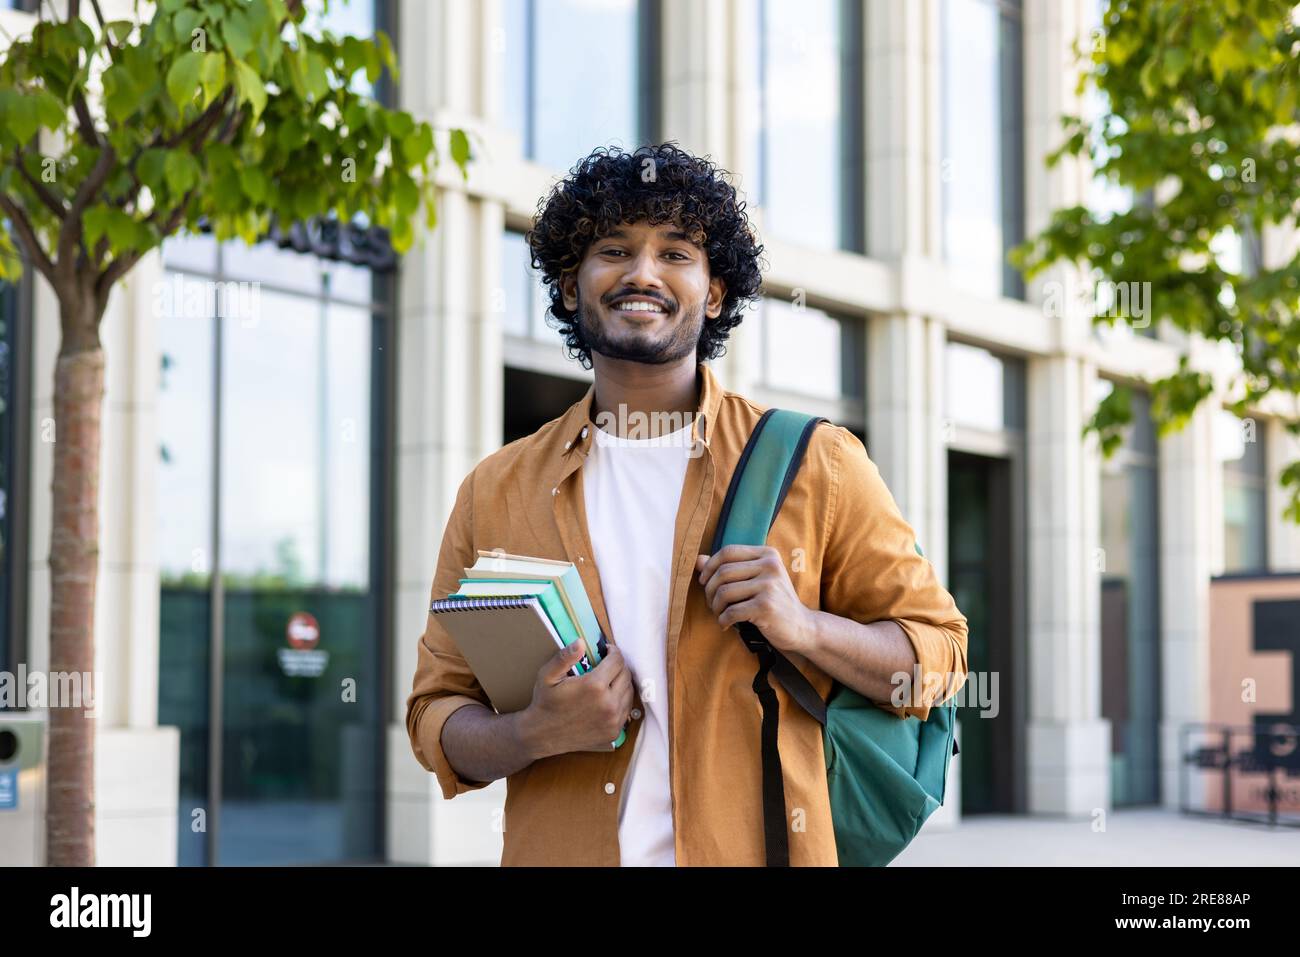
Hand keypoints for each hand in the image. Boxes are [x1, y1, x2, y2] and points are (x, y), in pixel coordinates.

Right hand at [518, 641, 633, 758]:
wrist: (542, 736)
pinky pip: (626, 709)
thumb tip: (581, 642)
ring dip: (621, 682)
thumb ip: (565, 657)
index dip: (613, 652)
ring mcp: (613, 720)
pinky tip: (608, 697)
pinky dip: (621, 700)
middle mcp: (608, 704)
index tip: (606, 650)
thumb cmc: (545, 703)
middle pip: (626, 675)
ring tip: (608, 679)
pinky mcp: (614, 732)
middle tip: (606, 664)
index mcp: (594, 686)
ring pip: (629, 692)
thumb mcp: (548, 676)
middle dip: (618, 665)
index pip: (617, 661)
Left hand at [696, 545, 816, 655]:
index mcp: (768, 554)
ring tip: (720, 614)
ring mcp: (769, 586)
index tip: (703, 581)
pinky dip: (723, 620)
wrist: (801, 626)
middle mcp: (770, 566)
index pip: (728, 551)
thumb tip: (697, 560)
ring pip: (724, 592)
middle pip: (723, 572)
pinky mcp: (766, 606)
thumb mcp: (754, 580)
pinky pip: (731, 611)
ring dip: (715, 607)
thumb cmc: (773, 602)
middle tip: (712, 604)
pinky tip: (726, 624)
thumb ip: (728, 568)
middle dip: (709, 590)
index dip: (710, 566)